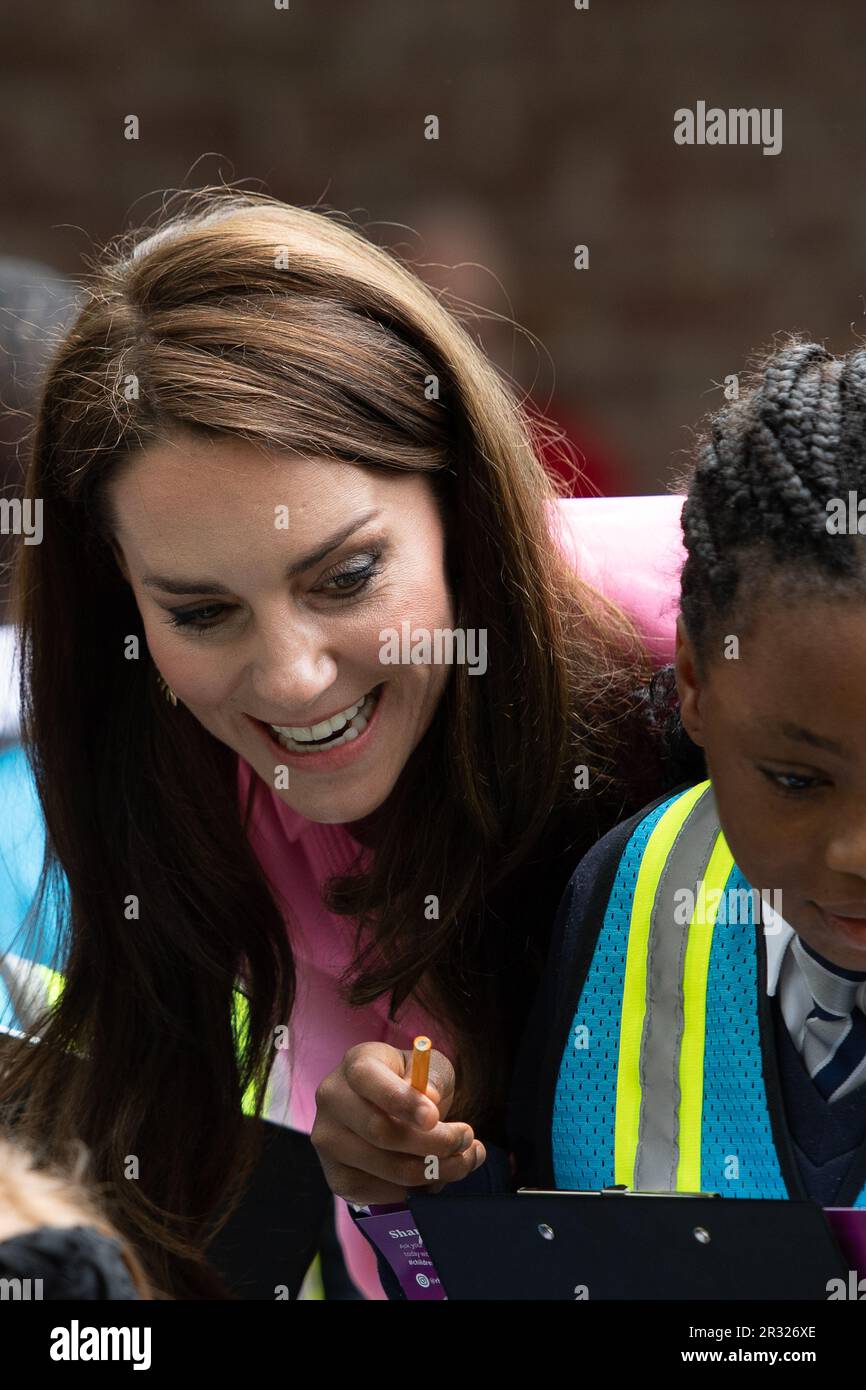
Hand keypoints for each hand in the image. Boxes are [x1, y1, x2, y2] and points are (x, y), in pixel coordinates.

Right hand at [311, 1041, 486, 1205]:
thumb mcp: (429, 1066)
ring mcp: (329, 1141)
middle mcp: (332, 1100)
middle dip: (434, 1142)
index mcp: (355, 1064)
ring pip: (386, 1168)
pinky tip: (436, 1176)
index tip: (434, 1118)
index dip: (403, 1101)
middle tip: (466, 1140)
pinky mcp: (337, 1177)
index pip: (369, 1080)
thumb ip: (431, 1078)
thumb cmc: (411, 1082)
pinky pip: (381, 1194)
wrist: (386, 1107)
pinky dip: (417, 1191)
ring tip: (463, 1160)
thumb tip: (430, 1100)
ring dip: (434, 1171)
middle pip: (381, 1132)